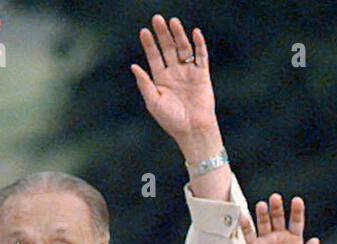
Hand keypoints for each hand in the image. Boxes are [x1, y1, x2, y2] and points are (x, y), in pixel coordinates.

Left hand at [131, 16, 217, 151]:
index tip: (144, 31)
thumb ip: (144, 84)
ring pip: (183, 49)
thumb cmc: (172, 120)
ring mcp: (189, 73)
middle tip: (157, 19)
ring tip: (173, 22)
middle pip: (168, 48)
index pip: (154, 56)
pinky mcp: (202, 76)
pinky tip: (195, 33)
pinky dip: (199, 45)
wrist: (193, 130)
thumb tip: (133, 66)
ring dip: (178, 35)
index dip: (149, 44)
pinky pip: (201, 57)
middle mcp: (175, 73)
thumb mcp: (153, 102)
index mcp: (161, 79)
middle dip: (162, 34)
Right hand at [239, 194, 318, 243]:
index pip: (296, 222)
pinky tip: (244, 217)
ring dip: (262, 213)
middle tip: (275, 198)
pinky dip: (245, 225)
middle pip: (278, 218)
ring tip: (262, 205)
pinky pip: (249, 234)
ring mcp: (266, 241)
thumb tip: (315, 241)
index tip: (297, 201)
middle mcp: (280, 237)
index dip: (297, 211)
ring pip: (263, 222)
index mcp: (295, 240)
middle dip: (277, 208)